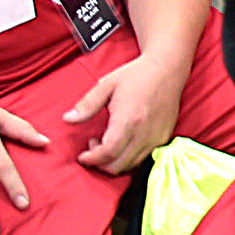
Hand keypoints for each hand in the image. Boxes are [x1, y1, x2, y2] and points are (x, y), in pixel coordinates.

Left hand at [64, 50, 184, 174]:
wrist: (167, 69)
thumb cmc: (136, 75)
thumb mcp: (106, 85)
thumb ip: (86, 105)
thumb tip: (67, 119)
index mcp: (128, 119)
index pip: (108, 152)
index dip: (92, 159)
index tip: (82, 156)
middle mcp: (144, 133)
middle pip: (118, 165)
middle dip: (100, 164)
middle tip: (92, 148)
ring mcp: (156, 138)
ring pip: (131, 165)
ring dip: (114, 162)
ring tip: (106, 144)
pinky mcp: (163, 138)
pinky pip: (144, 158)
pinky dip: (129, 158)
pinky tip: (122, 143)